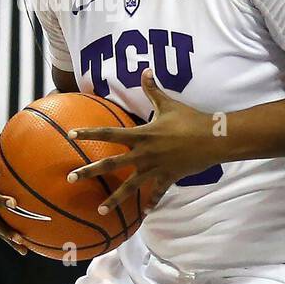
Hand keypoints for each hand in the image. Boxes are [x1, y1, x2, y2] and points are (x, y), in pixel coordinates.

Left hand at [65, 68, 216, 218]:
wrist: (213, 138)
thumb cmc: (190, 119)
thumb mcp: (169, 103)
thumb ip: (153, 90)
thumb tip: (146, 70)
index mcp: (141, 135)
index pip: (109, 134)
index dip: (89, 133)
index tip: (71, 135)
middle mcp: (144, 154)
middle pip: (112, 165)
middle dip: (90, 172)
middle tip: (71, 178)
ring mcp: (155, 169)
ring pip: (130, 187)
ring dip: (114, 199)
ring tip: (100, 210)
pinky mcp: (168, 178)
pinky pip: (157, 193)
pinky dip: (151, 203)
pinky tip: (143, 213)